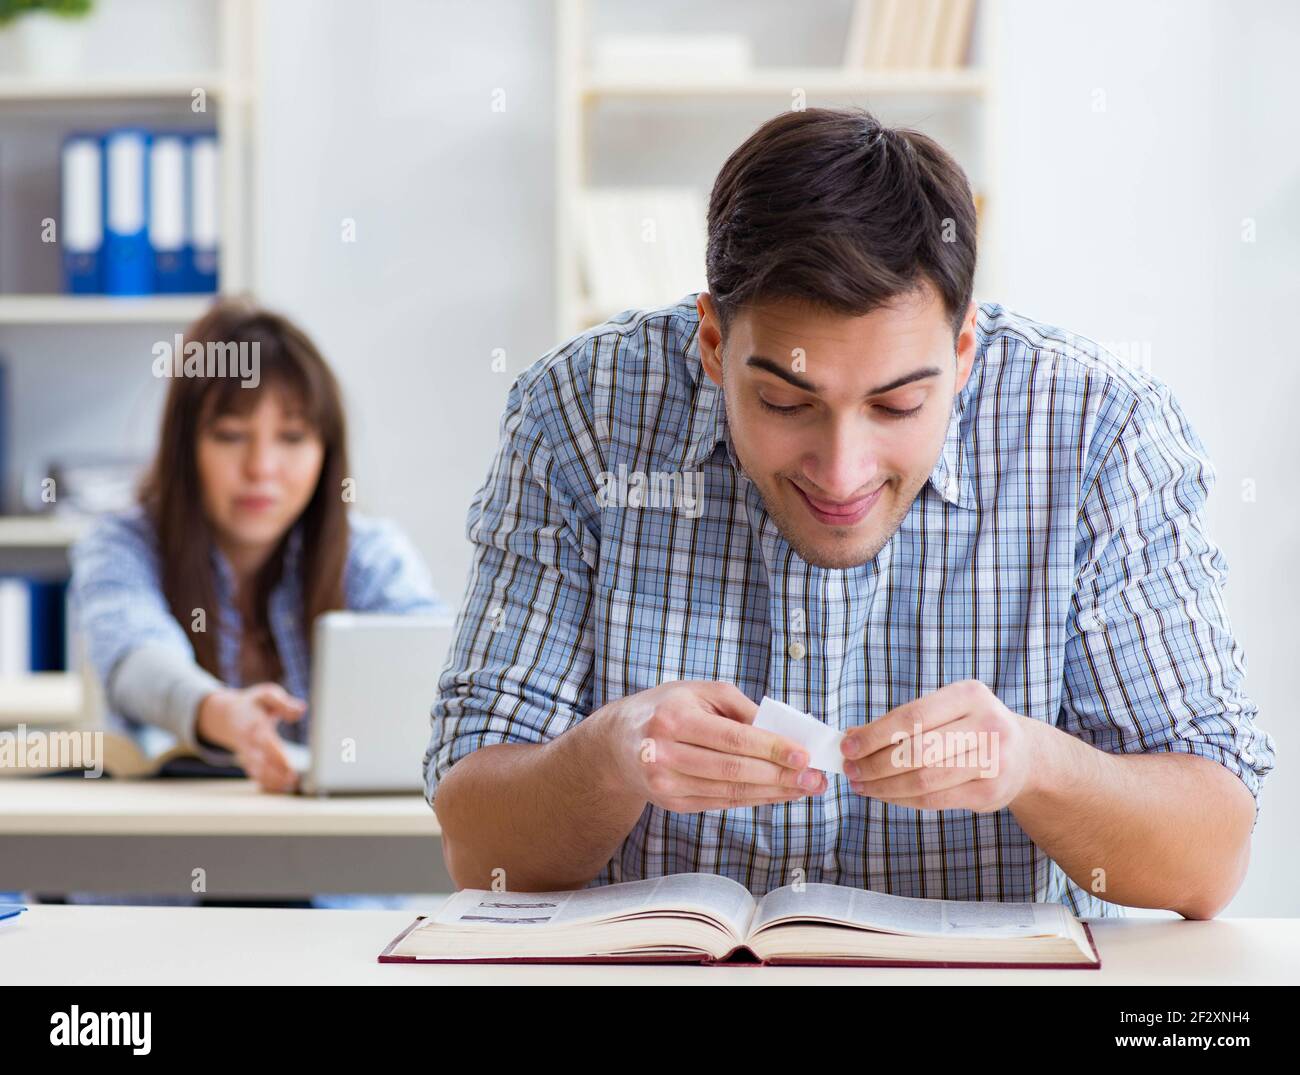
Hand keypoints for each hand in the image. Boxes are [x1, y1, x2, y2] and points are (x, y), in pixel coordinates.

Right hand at [196, 683, 307, 793]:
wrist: (228, 714)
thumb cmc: (254, 704)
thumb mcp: (267, 695)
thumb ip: (283, 702)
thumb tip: (300, 710)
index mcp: (254, 724)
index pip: (265, 742)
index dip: (276, 755)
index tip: (289, 767)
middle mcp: (248, 741)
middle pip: (259, 760)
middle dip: (275, 771)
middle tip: (293, 779)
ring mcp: (246, 753)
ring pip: (256, 770)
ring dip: (272, 780)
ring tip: (290, 785)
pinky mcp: (247, 760)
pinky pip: (255, 774)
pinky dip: (266, 783)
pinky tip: (281, 788)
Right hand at [601, 681, 827, 812]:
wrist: (619, 742)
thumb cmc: (668, 708)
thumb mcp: (700, 693)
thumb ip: (741, 709)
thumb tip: (784, 732)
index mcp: (672, 718)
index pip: (731, 738)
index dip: (770, 748)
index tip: (804, 754)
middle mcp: (664, 754)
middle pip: (733, 770)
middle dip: (779, 775)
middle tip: (815, 777)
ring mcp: (666, 784)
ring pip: (730, 791)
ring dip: (773, 791)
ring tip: (806, 787)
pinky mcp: (672, 803)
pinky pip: (722, 802)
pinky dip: (755, 799)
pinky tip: (779, 793)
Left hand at [839, 680, 1037, 811]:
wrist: (1023, 755)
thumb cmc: (969, 727)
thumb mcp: (943, 712)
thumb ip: (900, 722)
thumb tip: (851, 736)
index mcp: (970, 695)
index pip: (913, 716)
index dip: (875, 734)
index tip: (848, 746)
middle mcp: (987, 725)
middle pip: (917, 750)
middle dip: (875, 763)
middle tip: (850, 770)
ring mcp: (993, 761)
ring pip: (924, 779)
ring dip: (884, 786)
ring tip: (861, 785)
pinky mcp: (990, 793)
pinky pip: (935, 800)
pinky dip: (902, 799)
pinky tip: (885, 795)